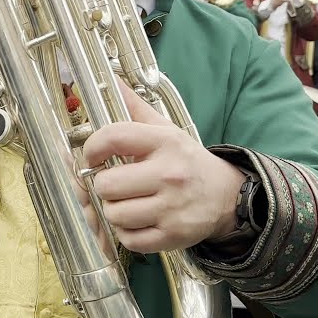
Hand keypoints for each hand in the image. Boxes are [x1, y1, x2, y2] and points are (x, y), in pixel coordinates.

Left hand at [77, 81, 244, 253]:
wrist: (226, 196)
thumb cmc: (185, 161)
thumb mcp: (165, 130)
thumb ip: (135, 107)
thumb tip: (110, 78)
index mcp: (165, 142)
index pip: (113, 138)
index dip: (91, 148)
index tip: (91, 156)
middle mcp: (169, 174)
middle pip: (107, 184)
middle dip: (102, 186)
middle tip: (112, 184)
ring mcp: (172, 207)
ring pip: (114, 214)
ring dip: (113, 211)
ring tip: (125, 203)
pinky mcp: (173, 235)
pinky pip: (129, 239)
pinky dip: (126, 233)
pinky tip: (136, 221)